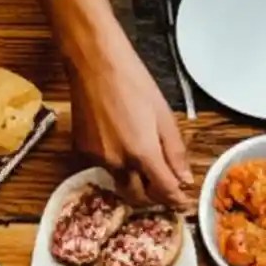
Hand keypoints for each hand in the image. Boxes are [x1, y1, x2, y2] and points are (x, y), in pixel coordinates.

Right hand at [67, 36, 191, 207]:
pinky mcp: (82, 151)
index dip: (176, 200)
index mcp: (142, 152)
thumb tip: (184, 179)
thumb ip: (175, 151)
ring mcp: (97, 158)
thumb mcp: (164, 115)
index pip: (164, 191)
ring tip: (144, 163)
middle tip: (165, 189)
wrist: (95, 63)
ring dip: (134, 181)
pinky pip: (104, 167)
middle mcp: (117, 162)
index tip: (183, 203)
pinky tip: (122, 144)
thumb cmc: (133, 82)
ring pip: (120, 183)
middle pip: (138, 197)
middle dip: (153, 198)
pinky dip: (117, 164)